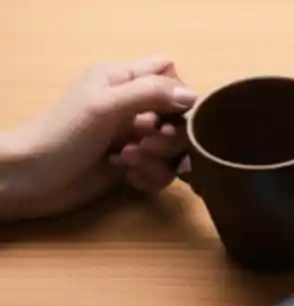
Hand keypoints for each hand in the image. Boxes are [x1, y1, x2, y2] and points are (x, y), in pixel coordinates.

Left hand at [0, 57, 196, 220]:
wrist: (32, 178)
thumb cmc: (64, 133)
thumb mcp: (107, 105)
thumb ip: (152, 94)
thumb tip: (194, 97)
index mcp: (122, 80)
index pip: (167, 73)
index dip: (179, 92)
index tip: (174, 113)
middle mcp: (131, 107)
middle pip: (178, 116)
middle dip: (170, 136)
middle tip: (147, 145)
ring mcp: (132, 138)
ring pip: (173, 148)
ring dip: (159, 160)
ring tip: (128, 163)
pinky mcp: (131, 167)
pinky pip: (161, 172)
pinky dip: (150, 177)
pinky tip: (128, 179)